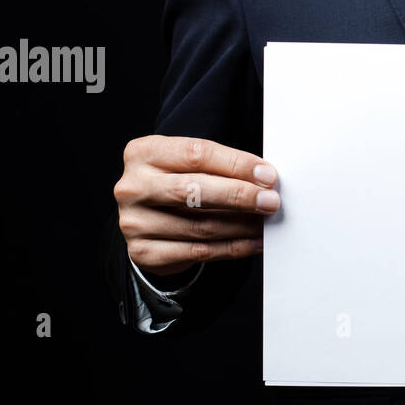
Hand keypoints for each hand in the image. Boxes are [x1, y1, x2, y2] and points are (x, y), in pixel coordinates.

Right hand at [114, 136, 279, 278]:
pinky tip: (254, 242)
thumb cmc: (177, 182)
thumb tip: (266, 179)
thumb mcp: (189, 164)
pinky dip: (233, 248)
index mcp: (143, 153)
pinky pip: (199, 252)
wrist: (147, 219)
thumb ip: (220, 167)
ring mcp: (134, 221)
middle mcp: (132, 186)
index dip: (237, 165)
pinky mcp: (143, 252)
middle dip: (240, 196)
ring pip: (200, 226)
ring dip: (241, 225)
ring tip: (266, 223)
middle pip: (194, 190)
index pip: (196, 154)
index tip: (268, 176)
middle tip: (271, 201)